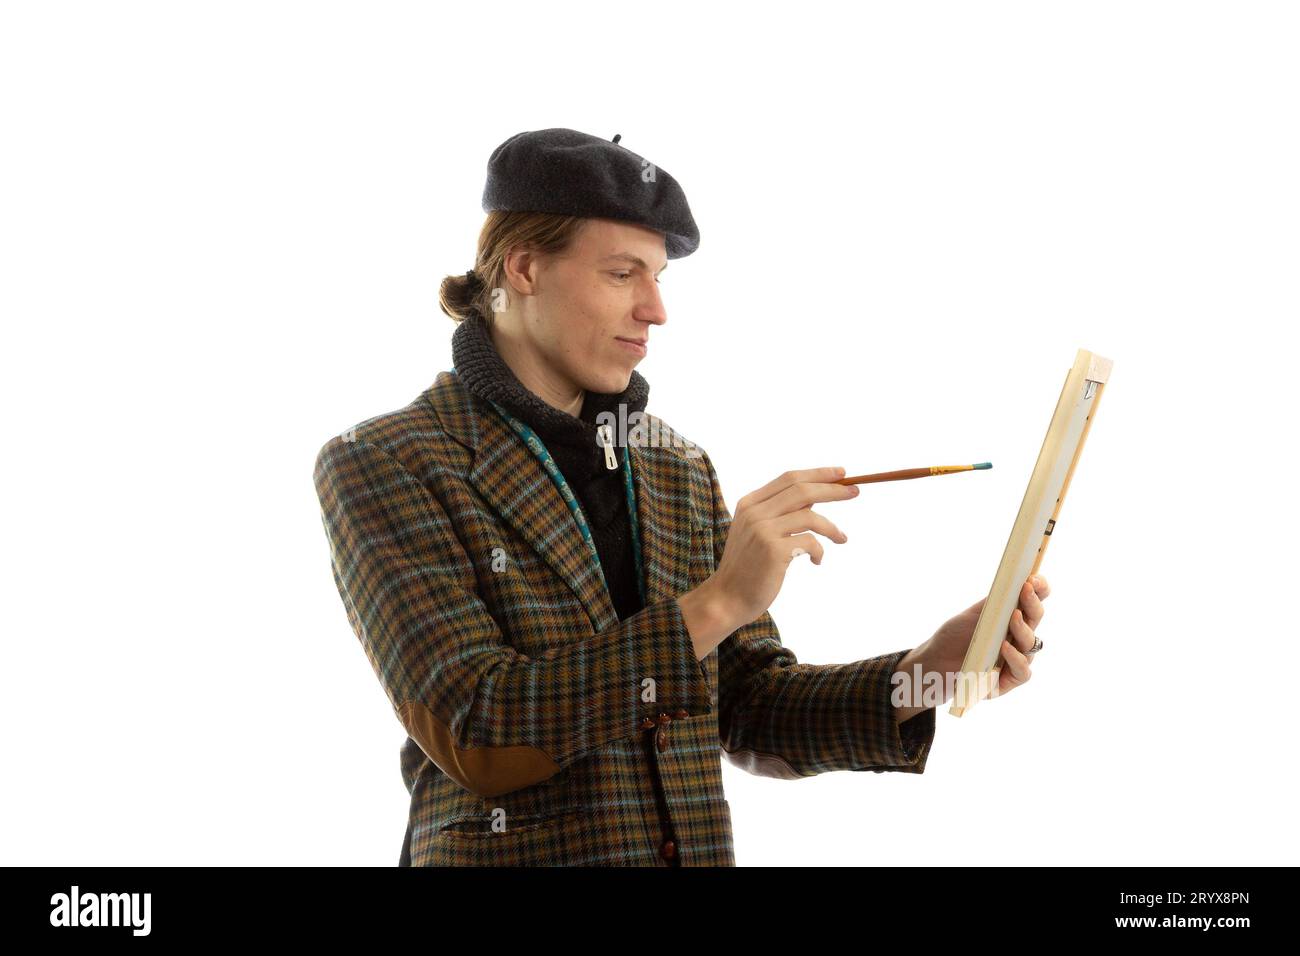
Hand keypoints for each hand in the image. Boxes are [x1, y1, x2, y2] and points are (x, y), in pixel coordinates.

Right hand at [705, 466, 857, 629]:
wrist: (727, 598)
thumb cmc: (748, 567)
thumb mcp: (757, 532)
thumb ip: (779, 513)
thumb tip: (815, 496)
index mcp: (750, 503)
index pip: (789, 478)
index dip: (818, 474)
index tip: (842, 474)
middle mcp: (755, 512)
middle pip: (802, 490)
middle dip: (832, 489)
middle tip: (855, 491)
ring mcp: (763, 530)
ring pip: (810, 515)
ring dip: (832, 527)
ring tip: (842, 538)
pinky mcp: (773, 550)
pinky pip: (810, 542)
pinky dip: (820, 551)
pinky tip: (817, 561)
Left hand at [894, 575, 1049, 716]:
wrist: (935, 662)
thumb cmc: (954, 637)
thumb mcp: (973, 614)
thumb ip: (994, 602)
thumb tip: (1013, 582)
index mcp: (1012, 616)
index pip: (1034, 601)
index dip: (1040, 588)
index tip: (1034, 578)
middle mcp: (1019, 636)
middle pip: (1036, 618)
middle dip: (1033, 602)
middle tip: (1026, 589)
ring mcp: (1017, 658)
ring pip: (1032, 643)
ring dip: (1023, 628)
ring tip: (1013, 617)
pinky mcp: (1010, 680)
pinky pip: (1023, 670)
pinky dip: (1015, 657)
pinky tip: (1005, 647)